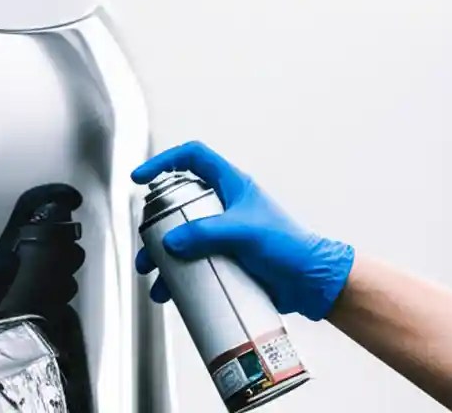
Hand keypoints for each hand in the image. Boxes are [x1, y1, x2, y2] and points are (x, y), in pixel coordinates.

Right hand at [132, 141, 354, 320]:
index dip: (164, 162)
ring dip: (162, 255)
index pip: (193, 158)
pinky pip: (193, 263)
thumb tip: (171, 241)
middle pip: (178, 203)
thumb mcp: (244, 232)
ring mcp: (223, 233)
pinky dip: (177, 277)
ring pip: (181, 237)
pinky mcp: (225, 259)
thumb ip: (206, 233)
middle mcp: (224, 206)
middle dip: (155, 224)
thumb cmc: (289, 246)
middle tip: (145, 243)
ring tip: (151, 274)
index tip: (141, 177)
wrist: (310, 282)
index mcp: (231, 185)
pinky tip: (168, 292)